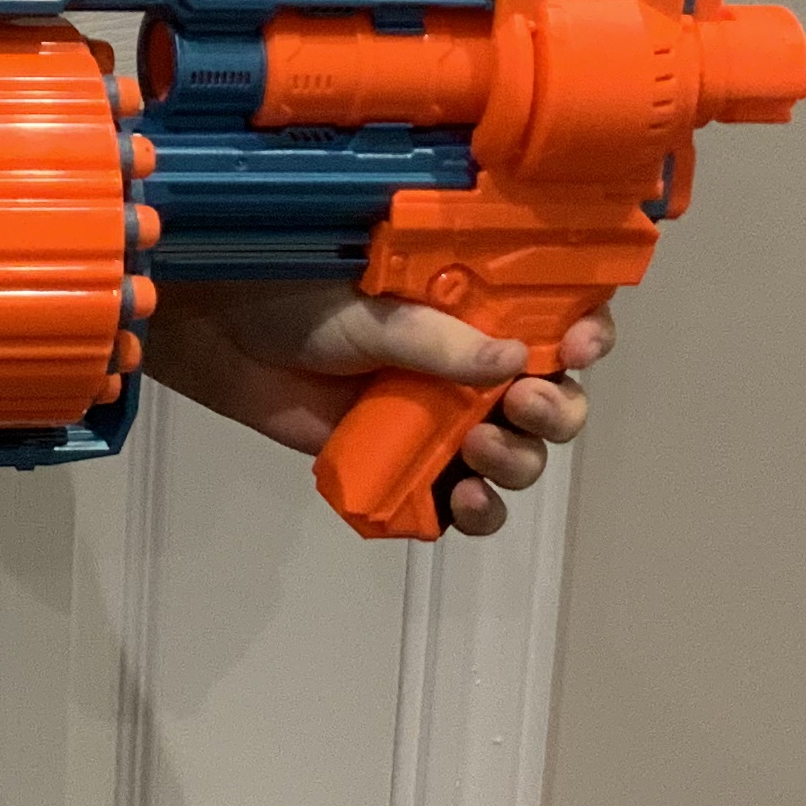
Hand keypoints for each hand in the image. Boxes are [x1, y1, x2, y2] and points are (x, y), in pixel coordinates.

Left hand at [140, 281, 610, 536]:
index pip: (558, 320)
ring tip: (476, 452)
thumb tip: (514, 357)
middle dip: (553, 410)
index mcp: (477, 304)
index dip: (586, 337)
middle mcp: (471, 363)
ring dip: (516, 462)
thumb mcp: (369, 306)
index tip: (580, 347)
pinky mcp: (405, 462)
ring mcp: (440, 417)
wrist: (219, 334)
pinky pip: (459, 500)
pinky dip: (472, 509)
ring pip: (514, 455)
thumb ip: (436, 336)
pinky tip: (460, 502)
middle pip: (551, 400)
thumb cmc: (294, 295)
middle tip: (520, 403)